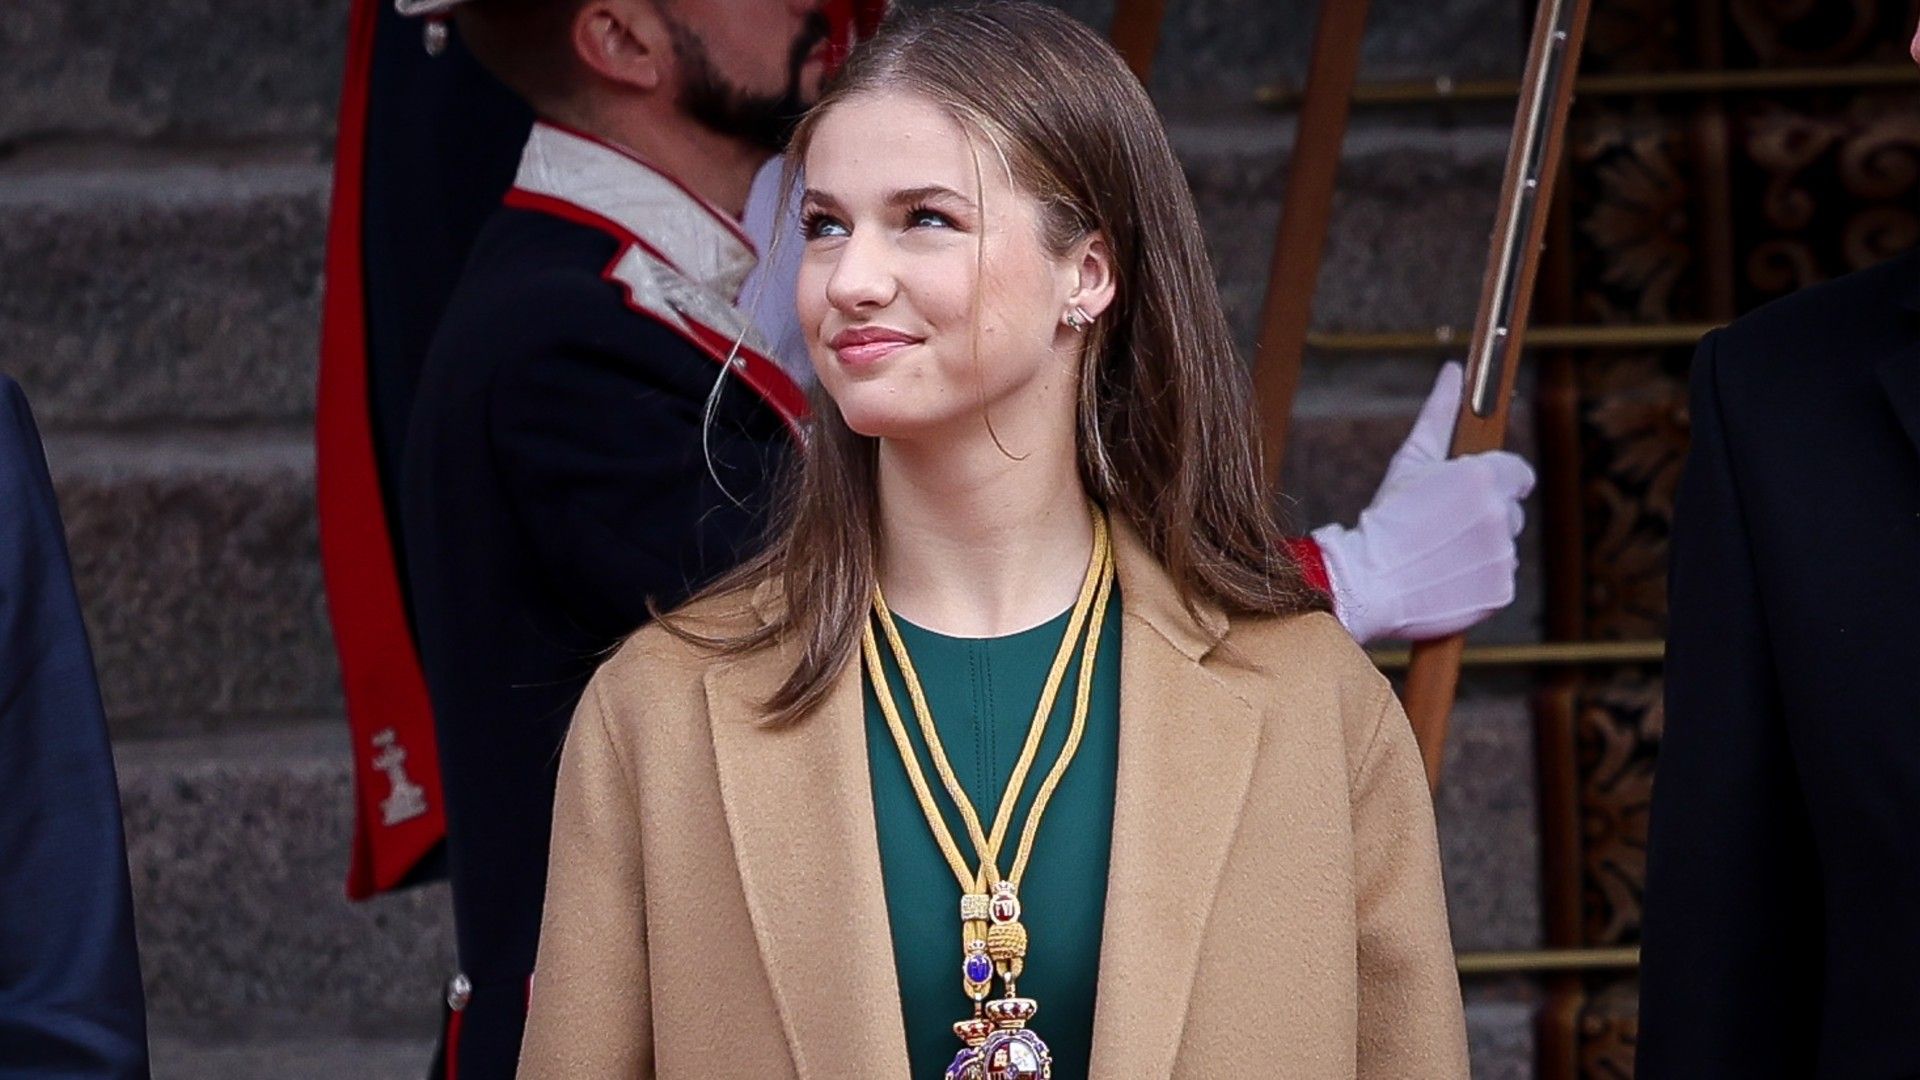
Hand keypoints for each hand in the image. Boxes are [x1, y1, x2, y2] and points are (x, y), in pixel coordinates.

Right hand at [1311, 362, 1534, 643]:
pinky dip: (1479, 582)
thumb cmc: (1385, 518)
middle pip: (1511, 511)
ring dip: (1481, 550)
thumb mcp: (1410, 462)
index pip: (1519, 473)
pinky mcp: (1501, 591)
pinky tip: (1447, 578)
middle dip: (1484, 517)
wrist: (1365, 582)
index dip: (1497, 482)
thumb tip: (1455, 372)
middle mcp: (1499, 514)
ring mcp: (1503, 556)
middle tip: (1443, 528)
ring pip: (1504, 547)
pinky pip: (1500, 581)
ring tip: (1440, 555)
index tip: (1472, 494)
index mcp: (1483, 476)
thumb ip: (1439, 414)